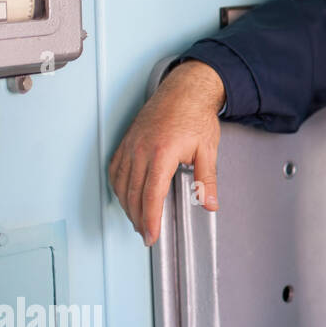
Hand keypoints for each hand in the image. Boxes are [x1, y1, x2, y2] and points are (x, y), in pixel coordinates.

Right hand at [108, 60, 224, 246]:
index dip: (150, 219)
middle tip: (146, 235)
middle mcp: (141, 151)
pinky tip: (126, 197)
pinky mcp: (126, 142)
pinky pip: (115, 170)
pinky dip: (118, 188)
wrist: (184, 90)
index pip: (152, 195)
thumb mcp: (208, 149)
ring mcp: (130, 146)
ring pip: (121, 184)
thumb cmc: (196, 116)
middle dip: (139, 219)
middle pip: (133, 195)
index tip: (151, 235)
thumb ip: (206, 179)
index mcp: (163, 154)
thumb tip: (210, 203)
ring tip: (138, 221)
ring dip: (127, 206)